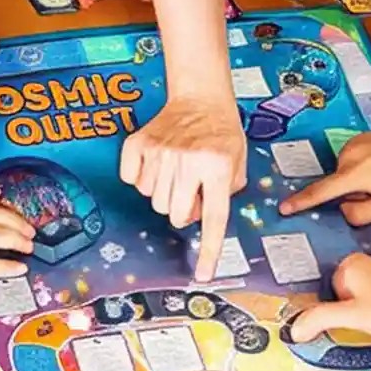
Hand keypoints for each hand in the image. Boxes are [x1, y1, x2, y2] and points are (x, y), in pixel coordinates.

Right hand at [121, 96, 247, 281]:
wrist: (201, 96)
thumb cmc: (222, 132)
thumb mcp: (239, 163)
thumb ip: (226, 194)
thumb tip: (199, 218)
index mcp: (218, 167)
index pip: (214, 218)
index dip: (209, 250)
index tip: (203, 274)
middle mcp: (189, 161)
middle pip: (175, 215)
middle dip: (182, 211)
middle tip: (191, 193)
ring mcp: (161, 152)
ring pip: (153, 200)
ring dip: (163, 194)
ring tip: (176, 173)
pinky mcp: (139, 144)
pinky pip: (131, 180)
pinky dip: (140, 177)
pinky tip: (156, 164)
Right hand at [279, 126, 370, 225]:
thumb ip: (361, 214)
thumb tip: (343, 208)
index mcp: (354, 174)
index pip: (320, 192)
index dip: (301, 202)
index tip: (284, 208)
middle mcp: (348, 156)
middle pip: (339, 185)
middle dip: (354, 194)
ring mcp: (353, 144)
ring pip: (346, 174)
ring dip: (360, 181)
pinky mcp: (361, 137)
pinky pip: (353, 161)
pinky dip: (364, 169)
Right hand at [288, 253, 370, 345]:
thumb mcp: (354, 317)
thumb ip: (320, 319)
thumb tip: (292, 329)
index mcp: (350, 263)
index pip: (319, 288)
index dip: (325, 307)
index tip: (332, 320)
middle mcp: (360, 266)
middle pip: (329, 294)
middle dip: (334, 311)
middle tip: (354, 322)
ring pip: (343, 301)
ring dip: (347, 316)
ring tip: (367, 324)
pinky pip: (357, 304)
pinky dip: (359, 317)